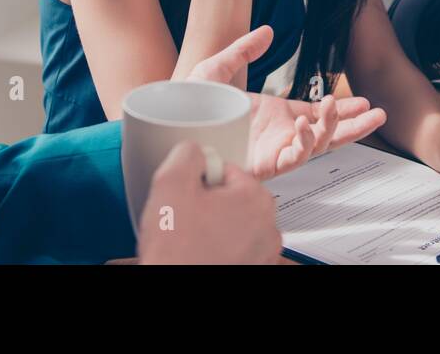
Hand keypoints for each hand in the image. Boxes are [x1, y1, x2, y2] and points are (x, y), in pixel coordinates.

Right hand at [137, 141, 281, 263]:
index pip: (226, 170)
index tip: (188, 198)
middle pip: (232, 196)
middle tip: (186, 220)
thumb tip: (195, 150)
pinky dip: (220, 247)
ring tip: (192, 239)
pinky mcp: (255, 268)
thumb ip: (187, 154)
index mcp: (255, 197)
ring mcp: (264, 252)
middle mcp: (268, 225)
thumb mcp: (170, 185)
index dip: (199, 181)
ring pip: (234, 223)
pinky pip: (237, 247)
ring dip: (214, 226)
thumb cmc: (177, 252)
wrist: (172, 289)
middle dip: (208, 203)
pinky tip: (201, 253)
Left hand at [189, 25, 387, 178]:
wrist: (166, 128)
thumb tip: (267, 32)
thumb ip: (243, 49)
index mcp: (274, 115)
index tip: (365, 101)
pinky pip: (292, 159)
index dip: (342, 109)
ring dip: (331, 129)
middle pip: (326, 134)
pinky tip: (305, 125)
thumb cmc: (187, 106)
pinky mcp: (261, 165)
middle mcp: (277, 135)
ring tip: (337, 107)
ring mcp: (271, 150)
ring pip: (314, 147)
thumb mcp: (216, 67)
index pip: (317, 114)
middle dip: (354, 127)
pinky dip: (304, 144)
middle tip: (378, 114)